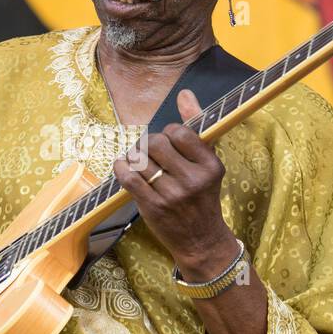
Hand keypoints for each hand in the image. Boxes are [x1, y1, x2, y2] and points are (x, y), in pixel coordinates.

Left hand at [111, 88, 234, 274]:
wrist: (201, 240)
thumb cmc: (202, 196)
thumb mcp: (208, 163)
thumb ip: (197, 126)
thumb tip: (185, 93)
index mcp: (211, 165)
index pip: (180, 132)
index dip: (169, 133)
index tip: (169, 143)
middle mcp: (193, 180)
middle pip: (157, 142)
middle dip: (149, 144)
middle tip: (151, 153)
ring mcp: (172, 195)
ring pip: (140, 159)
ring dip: (134, 157)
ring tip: (139, 162)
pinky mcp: (153, 207)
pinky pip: (128, 177)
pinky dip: (121, 168)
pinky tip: (124, 167)